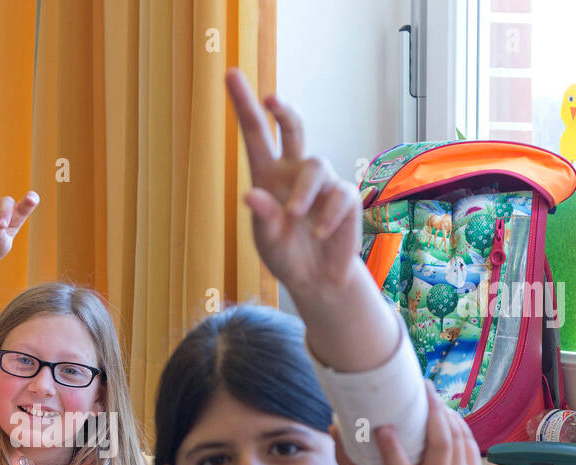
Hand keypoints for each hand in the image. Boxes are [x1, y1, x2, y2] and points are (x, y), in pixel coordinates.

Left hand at [226, 69, 362, 306]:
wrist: (318, 279)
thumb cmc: (286, 256)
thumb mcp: (267, 241)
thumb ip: (261, 219)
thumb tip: (252, 196)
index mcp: (268, 176)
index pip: (256, 134)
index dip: (243, 104)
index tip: (230, 74)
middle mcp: (294, 173)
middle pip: (293, 128)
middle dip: (283, 110)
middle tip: (270, 99)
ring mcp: (322, 183)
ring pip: (315, 165)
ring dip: (303, 192)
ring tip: (296, 217)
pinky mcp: (344, 197)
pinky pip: (338, 195)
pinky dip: (327, 216)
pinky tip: (319, 233)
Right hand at [332, 387, 481, 464]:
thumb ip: (347, 461)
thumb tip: (332, 424)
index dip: (390, 448)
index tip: (383, 427)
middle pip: (441, 445)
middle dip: (435, 412)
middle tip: (424, 387)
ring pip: (457, 439)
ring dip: (446, 414)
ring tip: (432, 396)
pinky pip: (469, 444)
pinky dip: (458, 426)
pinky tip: (446, 414)